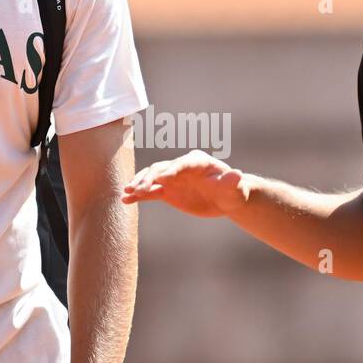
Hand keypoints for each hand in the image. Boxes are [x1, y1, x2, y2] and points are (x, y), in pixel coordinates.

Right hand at [121, 150, 246, 217]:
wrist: (226, 199)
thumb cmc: (233, 191)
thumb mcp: (235, 187)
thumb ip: (232, 181)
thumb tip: (237, 174)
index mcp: (197, 161)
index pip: (182, 164)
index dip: (172, 170)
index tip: (162, 179)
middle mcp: (181, 167)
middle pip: (161, 168)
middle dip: (150, 178)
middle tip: (140, 189)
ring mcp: (172, 178)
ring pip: (151, 178)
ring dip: (139, 184)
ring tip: (127, 193)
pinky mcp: (167, 190)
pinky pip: (150, 191)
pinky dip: (138, 195)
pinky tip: (125, 200)